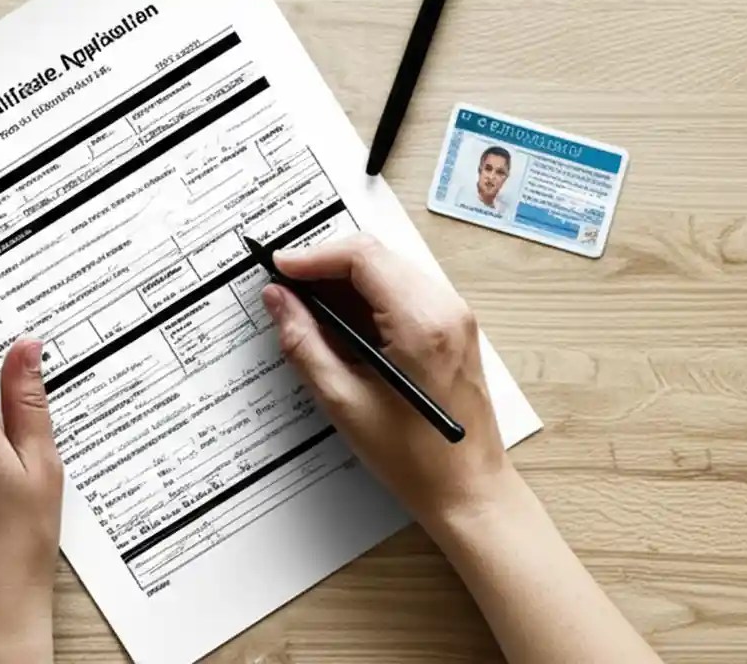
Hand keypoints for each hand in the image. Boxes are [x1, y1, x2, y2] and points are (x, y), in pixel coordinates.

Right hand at [260, 234, 509, 529]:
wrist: (468, 489)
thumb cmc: (416, 459)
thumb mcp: (343, 401)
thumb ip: (304, 343)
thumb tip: (279, 301)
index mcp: (421, 323)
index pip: (362, 257)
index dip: (312, 256)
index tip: (279, 269)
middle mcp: (445, 309)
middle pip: (375, 256)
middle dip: (325, 266)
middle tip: (286, 290)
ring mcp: (454, 317)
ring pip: (388, 270)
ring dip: (345, 281)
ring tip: (308, 311)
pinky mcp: (453, 329)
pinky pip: (403, 292)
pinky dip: (367, 298)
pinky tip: (342, 326)